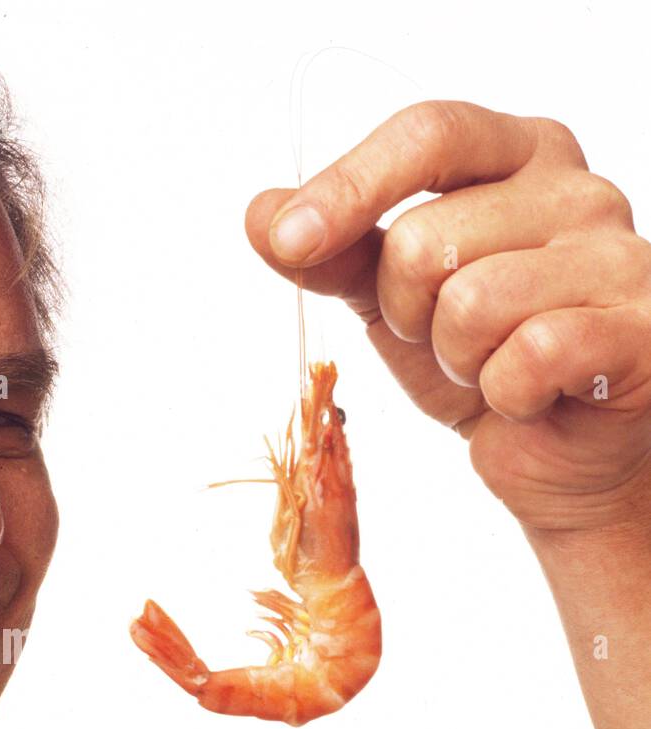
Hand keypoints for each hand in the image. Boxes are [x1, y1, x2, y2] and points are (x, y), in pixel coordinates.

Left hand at [246, 101, 650, 535]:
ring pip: (472, 302)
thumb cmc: (483, 357)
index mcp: (517, 156)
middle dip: (408, 313)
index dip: (348, 187)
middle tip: (448, 338)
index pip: (427, 134)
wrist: (560, 447)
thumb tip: (261, 213)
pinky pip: (530, 355)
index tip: (286, 239)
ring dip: (458, 359)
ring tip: (492, 365)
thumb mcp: (392, 299)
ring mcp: (618, 257)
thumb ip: (334, 253)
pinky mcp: (638, 331)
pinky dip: (506, 393)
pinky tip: (530, 394)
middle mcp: (577, 190)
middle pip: (427, 239)